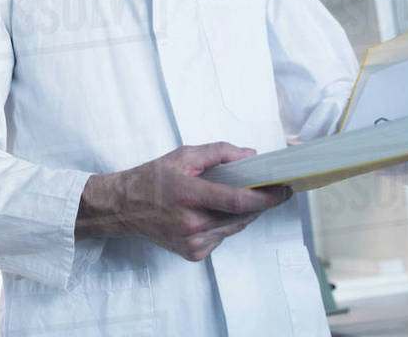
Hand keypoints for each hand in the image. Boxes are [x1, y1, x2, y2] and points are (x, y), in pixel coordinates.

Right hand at [76, 142, 291, 261]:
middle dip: (260, 203)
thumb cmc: (152, 179)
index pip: (237, 200)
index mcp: (189, 195)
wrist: (123, 208)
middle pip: (242, 216)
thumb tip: (251, 156)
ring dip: (243, 214)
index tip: (284, 189)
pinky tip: (214, 213)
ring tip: (243, 198)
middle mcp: (192, 224)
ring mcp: (193, 243)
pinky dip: (225, 224)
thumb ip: (218, 153)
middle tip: (272, 189)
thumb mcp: (183, 156)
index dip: (266, 197)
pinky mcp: (193, 254)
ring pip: (234, 228)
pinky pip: (221, 237)